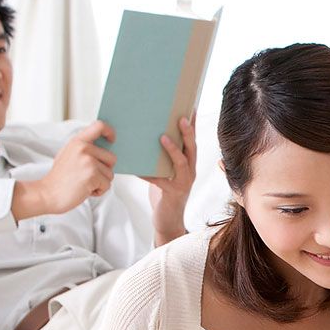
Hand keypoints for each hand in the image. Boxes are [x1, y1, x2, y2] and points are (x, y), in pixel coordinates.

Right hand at [24, 121, 116, 216]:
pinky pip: (107, 184)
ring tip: (84, 183)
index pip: (99, 126)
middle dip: (104, 170)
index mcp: (77, 141)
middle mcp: (83, 148)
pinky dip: (99, 191)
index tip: (112, 140)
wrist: (47, 194)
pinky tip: (85, 190)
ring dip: (100, 182)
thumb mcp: (68, 155)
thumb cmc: (60, 178)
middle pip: (112, 158)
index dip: (110, 132)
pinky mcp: (92, 174)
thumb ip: (84, 148)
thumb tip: (105, 146)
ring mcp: (88, 161)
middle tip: (88, 176)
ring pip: (110, 173)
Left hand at [145, 115, 197, 243]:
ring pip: (182, 162)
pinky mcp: (173, 193)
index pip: (192, 142)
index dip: (193, 126)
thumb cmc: (164, 194)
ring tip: (162, 137)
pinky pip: (160, 181)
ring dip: (173, 149)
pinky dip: (148, 174)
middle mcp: (190, 172)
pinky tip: (137, 169)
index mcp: (189, 164)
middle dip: (188, 132)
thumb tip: (147, 136)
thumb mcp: (165, 173)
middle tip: (181, 117)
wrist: (168, 220)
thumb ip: (162, 158)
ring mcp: (184, 183)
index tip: (190, 108)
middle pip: (192, 148)